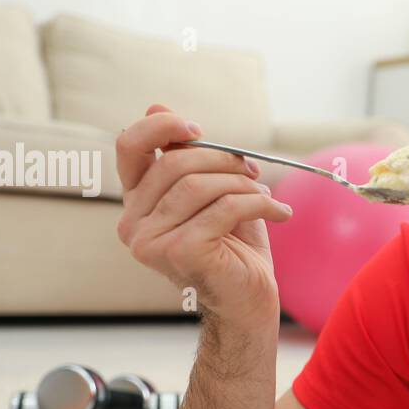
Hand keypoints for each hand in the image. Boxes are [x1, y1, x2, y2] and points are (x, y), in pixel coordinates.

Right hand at [115, 104, 292, 327]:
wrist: (248, 302)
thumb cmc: (232, 247)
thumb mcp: (211, 192)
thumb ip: (186, 156)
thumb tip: (156, 107)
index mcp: (136, 203)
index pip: (128, 147)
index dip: (161, 127)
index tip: (199, 130)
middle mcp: (132, 223)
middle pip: (174, 163)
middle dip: (222, 159)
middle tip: (253, 170)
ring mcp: (151, 241)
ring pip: (198, 184)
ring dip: (242, 182)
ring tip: (266, 193)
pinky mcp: (181, 252)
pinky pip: (224, 208)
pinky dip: (260, 203)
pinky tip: (280, 212)